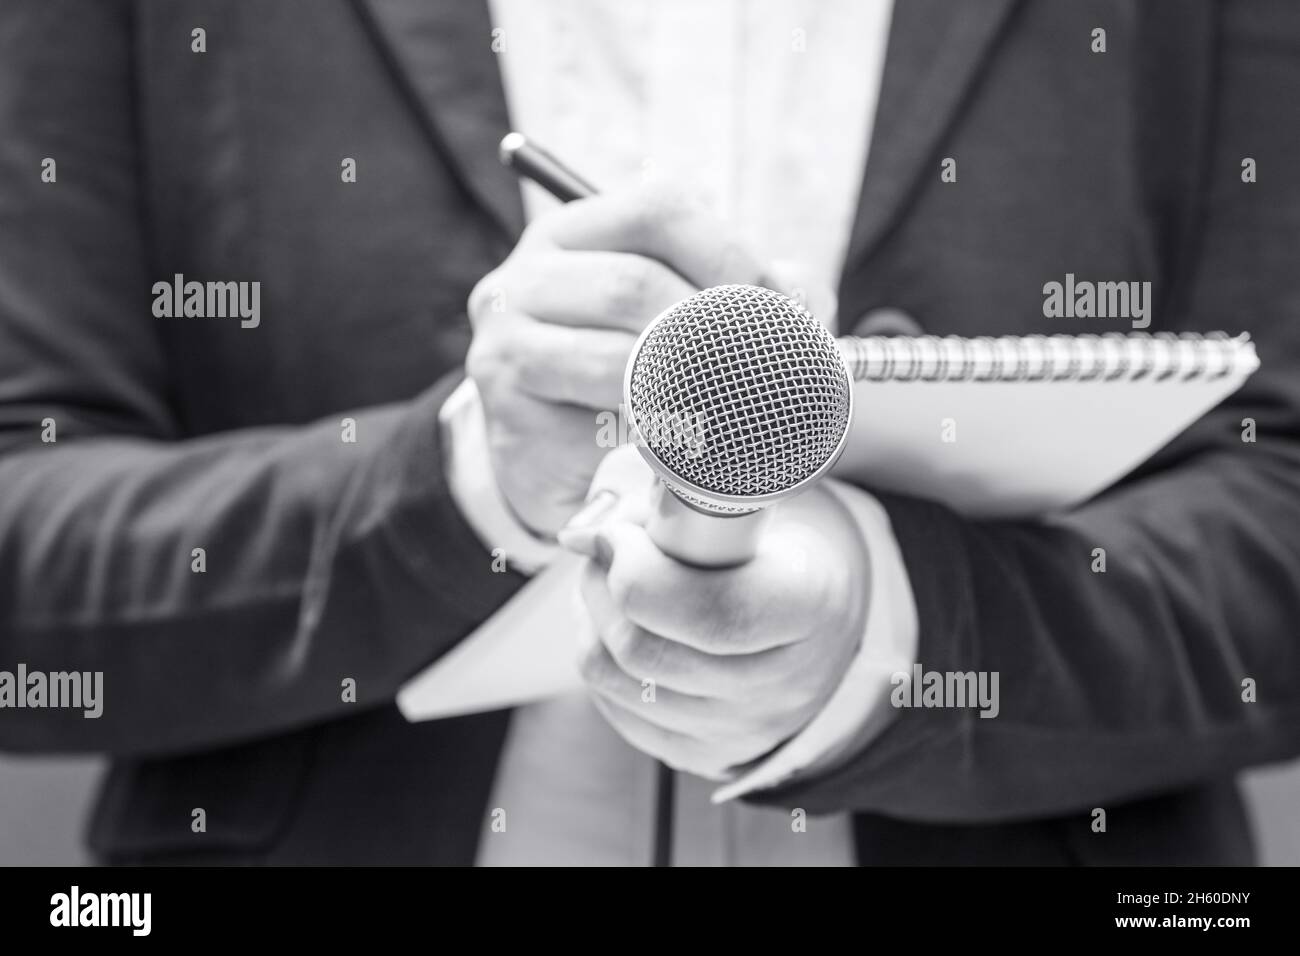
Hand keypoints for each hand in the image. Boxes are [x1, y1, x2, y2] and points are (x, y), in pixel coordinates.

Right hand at [465, 182, 771, 536]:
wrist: (550, 460)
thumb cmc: (622, 377)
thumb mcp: (677, 319)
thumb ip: (742, 295)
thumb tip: (806, 305)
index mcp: (572, 233)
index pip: (657, 208)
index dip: (728, 252)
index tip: (778, 305)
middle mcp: (525, 276)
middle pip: (633, 283)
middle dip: (714, 329)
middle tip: (765, 367)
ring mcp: (506, 341)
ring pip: (614, 356)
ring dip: (687, 386)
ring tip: (728, 406)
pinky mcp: (506, 408)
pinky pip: (596, 419)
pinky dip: (654, 429)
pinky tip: (677, 439)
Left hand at [558, 448, 869, 779]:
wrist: (819, 616)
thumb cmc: (773, 546)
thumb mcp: (746, 506)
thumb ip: (668, 505)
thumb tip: (579, 534)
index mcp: (809, 608)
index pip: (710, 615)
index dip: (639, 570)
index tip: (620, 531)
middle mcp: (784, 685)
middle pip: (646, 651)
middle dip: (601, 586)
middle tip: (605, 547)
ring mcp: (745, 729)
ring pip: (616, 680)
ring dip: (590, 619)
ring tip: (607, 580)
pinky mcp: (707, 753)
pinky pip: (617, 709)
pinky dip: (601, 657)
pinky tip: (617, 621)